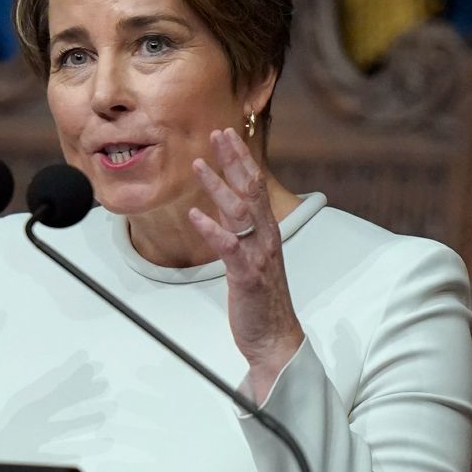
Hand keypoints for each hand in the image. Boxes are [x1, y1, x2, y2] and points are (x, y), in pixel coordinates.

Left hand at [188, 128, 303, 403]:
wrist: (275, 339)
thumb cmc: (261, 300)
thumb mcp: (252, 258)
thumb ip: (241, 232)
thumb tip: (223, 208)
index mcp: (267, 232)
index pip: (255, 186)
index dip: (241, 159)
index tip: (227, 135)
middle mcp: (266, 238)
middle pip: (251, 189)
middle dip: (234, 159)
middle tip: (218, 132)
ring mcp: (258, 255)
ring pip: (239, 212)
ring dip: (217, 185)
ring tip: (197, 164)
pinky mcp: (247, 275)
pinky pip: (229, 247)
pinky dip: (211, 228)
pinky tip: (195, 214)